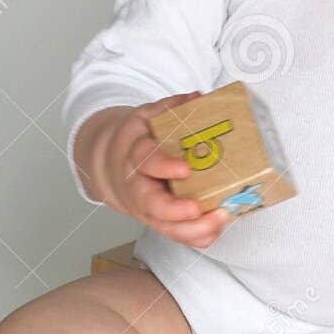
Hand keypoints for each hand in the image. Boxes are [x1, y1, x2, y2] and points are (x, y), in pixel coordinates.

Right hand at [84, 92, 232, 249]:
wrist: (114, 165)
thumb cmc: (138, 141)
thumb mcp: (147, 117)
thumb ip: (169, 108)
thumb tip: (197, 96)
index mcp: (135, 155)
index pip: (145, 160)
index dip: (163, 166)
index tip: (185, 169)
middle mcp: (137, 185)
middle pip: (149, 203)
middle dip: (173, 210)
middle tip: (197, 209)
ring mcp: (146, 207)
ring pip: (163, 225)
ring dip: (191, 228)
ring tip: (218, 220)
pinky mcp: (158, 220)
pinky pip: (175, 234)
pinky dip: (195, 237)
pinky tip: (215, 230)